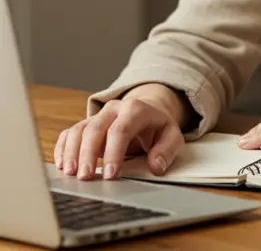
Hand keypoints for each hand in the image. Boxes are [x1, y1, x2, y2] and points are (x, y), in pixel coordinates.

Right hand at [54, 87, 185, 180]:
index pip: (121, 129)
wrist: (148, 111)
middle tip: (86, 178)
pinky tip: (62, 165)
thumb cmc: (157, 127)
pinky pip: (69, 133)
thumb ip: (167, 150)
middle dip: (88, 154)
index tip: (110, 174)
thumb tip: (155, 166)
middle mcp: (114, 109)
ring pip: (79, 130)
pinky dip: (63, 148)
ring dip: (72, 152)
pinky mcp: (86, 124)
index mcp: (136, 109)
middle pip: (95, 129)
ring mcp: (98, 115)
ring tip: (70, 174)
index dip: (114, 152)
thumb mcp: (171, 136)